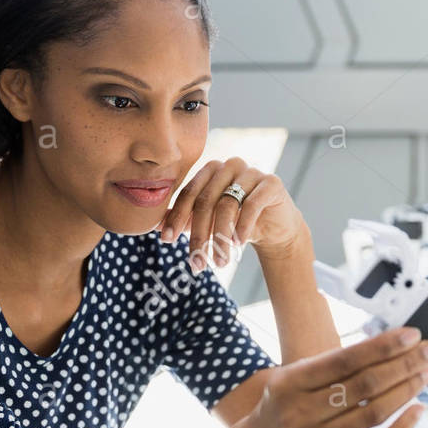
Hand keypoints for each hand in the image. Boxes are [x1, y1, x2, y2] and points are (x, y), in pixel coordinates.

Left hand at [159, 157, 305, 270]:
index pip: (188, 193)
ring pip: (227, 205)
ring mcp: (251, 172)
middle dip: (199, 235)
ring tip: (220, 262)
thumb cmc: (237, 221)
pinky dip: (242, 226)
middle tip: (197, 262)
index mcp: (210, 170)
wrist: (275, 227)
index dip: (176, 217)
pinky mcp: (271, 183)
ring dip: (221, 238)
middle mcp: (229, 165)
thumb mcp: (208, 221)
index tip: (167, 240)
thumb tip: (152, 225)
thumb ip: (184, 219)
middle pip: (206, 201)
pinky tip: (238, 244)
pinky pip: (252, 205)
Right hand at [237, 326, 427, 427]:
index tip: (412, 335)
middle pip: (365, 385)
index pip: (345, 360)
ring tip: (426, 372)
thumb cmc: (284, 407)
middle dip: (404, 364)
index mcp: (291, 383)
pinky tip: (419, 409)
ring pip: (374, 413)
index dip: (382, 346)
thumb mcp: (293, 379)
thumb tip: (389, 346)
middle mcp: (302, 412)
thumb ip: (332, 366)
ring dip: (406, 390)